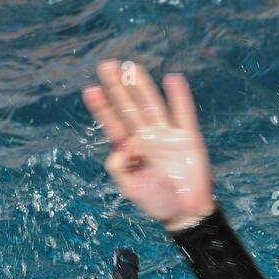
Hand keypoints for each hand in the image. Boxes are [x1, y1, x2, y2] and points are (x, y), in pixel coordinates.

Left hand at [82, 61, 213, 230]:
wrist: (185, 212)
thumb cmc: (156, 202)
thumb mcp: (130, 188)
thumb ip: (119, 167)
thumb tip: (121, 144)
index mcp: (131, 149)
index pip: (113, 124)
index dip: (102, 107)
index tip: (90, 89)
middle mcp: (147, 137)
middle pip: (130, 107)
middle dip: (118, 87)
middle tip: (106, 66)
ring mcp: (167, 135)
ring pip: (152, 104)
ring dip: (142, 86)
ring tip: (131, 67)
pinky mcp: (188, 137)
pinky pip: (183, 112)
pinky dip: (179, 96)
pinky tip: (172, 79)